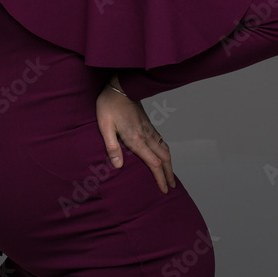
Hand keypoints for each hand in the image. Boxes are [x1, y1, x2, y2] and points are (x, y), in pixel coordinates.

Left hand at [96, 77, 175, 193]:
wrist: (120, 87)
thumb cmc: (109, 106)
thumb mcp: (105, 126)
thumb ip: (112, 147)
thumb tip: (118, 166)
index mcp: (136, 139)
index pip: (153, 163)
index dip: (159, 178)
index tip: (164, 190)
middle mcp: (146, 136)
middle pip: (163, 159)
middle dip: (168, 174)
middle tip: (172, 187)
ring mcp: (149, 130)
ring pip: (165, 150)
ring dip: (170, 164)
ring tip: (171, 176)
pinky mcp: (149, 125)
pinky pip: (162, 141)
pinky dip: (166, 153)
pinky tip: (166, 156)